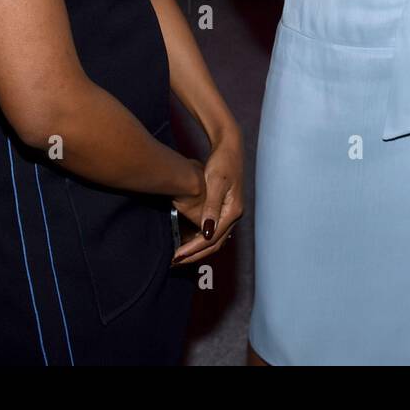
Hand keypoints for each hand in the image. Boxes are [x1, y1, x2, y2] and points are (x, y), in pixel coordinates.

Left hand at [172, 132, 243, 265]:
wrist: (229, 147)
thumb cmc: (222, 161)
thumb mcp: (216, 182)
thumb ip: (211, 207)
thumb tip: (208, 231)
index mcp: (233, 211)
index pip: (212, 239)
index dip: (194, 249)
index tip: (177, 256)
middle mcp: (234, 215)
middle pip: (214, 244)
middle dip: (195, 255)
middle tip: (175, 262)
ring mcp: (230, 213)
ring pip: (214, 240)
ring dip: (197, 250)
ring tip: (179, 256)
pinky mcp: (224, 209)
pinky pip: (212, 231)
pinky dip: (200, 239)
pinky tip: (187, 241)